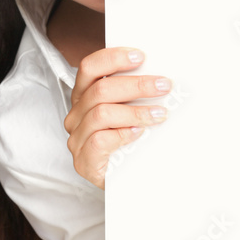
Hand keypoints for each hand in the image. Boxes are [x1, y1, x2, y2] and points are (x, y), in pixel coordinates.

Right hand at [63, 47, 170, 188]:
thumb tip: (158, 77)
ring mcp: (77, 138)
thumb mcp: (129, 112)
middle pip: (101, 89)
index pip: (90, 67)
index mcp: (84, 96)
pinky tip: (139, 133)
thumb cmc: (129, 144)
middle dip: (136, 85)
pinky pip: (100, 141)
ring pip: (101, 113)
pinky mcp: (84, 161)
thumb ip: (133, 95)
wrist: (125, 183)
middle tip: (163, 86)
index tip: (140, 56)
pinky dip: (123, 134)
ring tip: (159, 114)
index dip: (113, 58)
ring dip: (135, 111)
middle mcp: (77, 114)